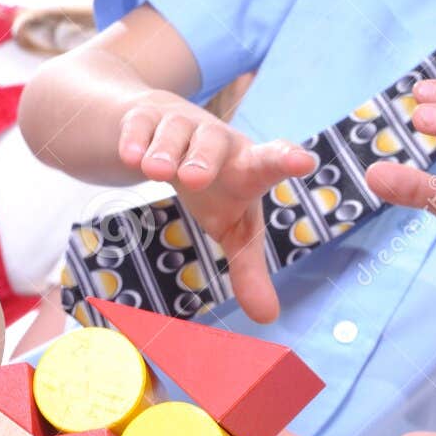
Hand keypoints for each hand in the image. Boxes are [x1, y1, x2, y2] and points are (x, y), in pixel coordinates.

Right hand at [118, 90, 316, 322]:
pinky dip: (135, 140)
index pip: (271, 162)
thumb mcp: (231, 227)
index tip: (305, 160)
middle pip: (215, 143)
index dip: (286, 160)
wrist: (168, 134)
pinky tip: (130, 157)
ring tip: (155, 172)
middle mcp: (218, 141)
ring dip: (166, 151)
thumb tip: (268, 317)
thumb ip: (249, 268)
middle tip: (193, 179)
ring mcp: (181, 125)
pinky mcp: (146, 118)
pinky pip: (141, 124)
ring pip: (175, 132)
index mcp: (248, 167)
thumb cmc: (215, 187)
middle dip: (204, 159)